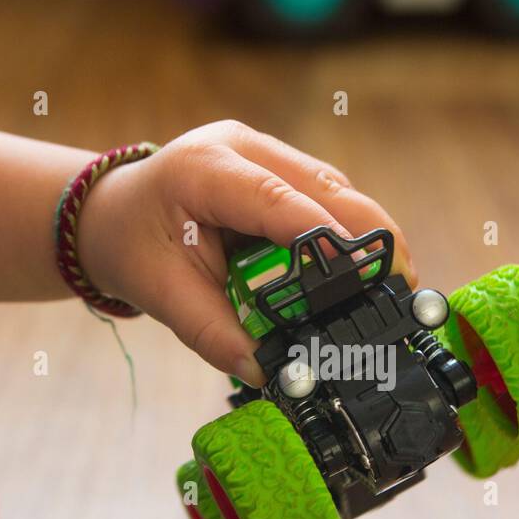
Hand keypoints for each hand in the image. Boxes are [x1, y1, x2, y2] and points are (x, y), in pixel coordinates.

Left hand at [75, 120, 414, 386]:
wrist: (112, 213)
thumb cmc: (132, 244)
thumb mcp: (159, 291)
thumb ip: (210, 331)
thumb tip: (263, 370)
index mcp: (203, 169)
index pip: (276, 200)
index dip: (325, 235)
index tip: (364, 274)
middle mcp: (241, 147)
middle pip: (323, 184)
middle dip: (370, 232)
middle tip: (406, 280)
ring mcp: (264, 151)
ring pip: (336, 187)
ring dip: (371, 230)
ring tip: (401, 277)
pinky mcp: (281, 167)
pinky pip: (328, 195)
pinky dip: (354, 229)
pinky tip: (374, 264)